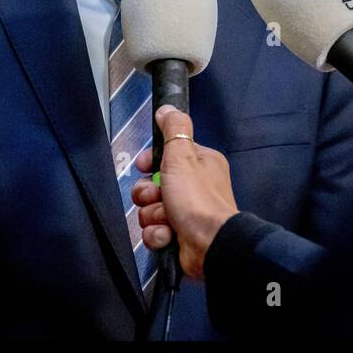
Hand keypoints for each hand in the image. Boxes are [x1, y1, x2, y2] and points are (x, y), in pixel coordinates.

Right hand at [130, 105, 238, 280]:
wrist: (210, 244)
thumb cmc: (197, 197)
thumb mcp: (183, 155)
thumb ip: (174, 129)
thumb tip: (167, 108)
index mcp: (200, 164)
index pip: (165, 156)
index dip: (149, 162)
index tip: (143, 166)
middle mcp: (194, 187)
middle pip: (152, 185)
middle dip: (148, 194)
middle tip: (157, 197)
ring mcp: (185, 213)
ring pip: (150, 209)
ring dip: (153, 215)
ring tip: (166, 220)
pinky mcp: (178, 236)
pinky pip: (154, 231)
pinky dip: (158, 234)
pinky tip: (168, 236)